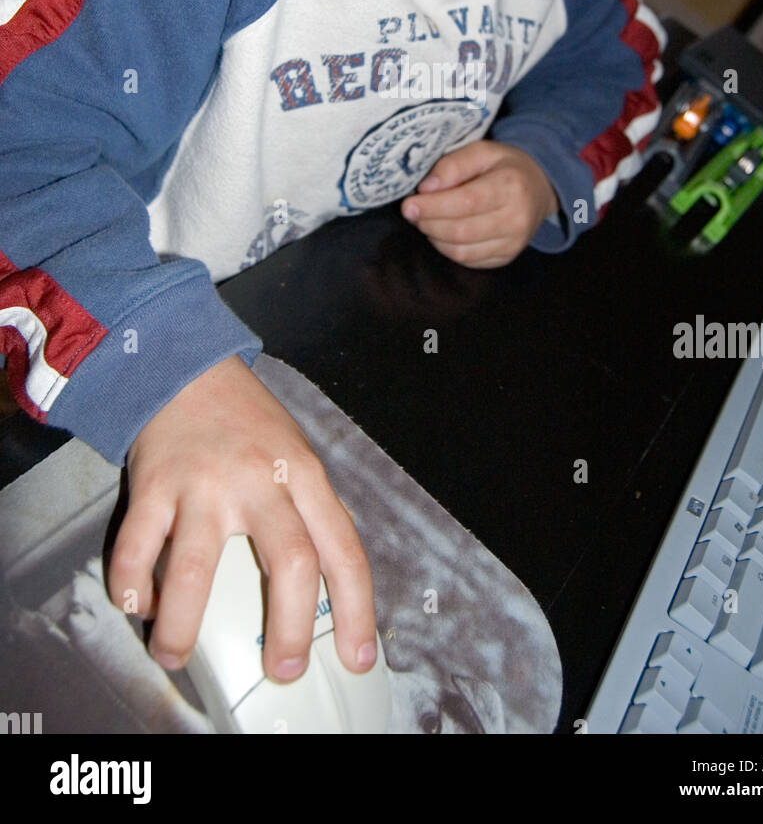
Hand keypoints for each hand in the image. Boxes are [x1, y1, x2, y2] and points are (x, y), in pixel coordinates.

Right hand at [107, 355, 376, 683]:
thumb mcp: (297, 456)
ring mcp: (203, 484)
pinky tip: (138, 605)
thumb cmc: (248, 423)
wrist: (187, 367)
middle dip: (288, 631)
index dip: (356, 608)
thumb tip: (323, 593)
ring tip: (176, 655)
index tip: (356, 656)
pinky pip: (135, 550)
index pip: (343, 549)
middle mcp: (260, 480)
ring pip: (195, 571)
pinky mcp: (153, 485)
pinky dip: (130, 589)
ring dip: (182, 627)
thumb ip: (308, 513)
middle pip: (289, 562)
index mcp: (304, 475)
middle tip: (282, 669)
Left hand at [400, 140, 558, 267]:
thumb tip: (426, 189)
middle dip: (428, 223)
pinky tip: (444, 232)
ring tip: (428, 220)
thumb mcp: (482, 150)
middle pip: (461, 231)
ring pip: (461, 251)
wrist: (539, 188)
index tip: (409, 205)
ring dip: (435, 237)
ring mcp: (514, 243)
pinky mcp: (506, 257)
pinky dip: (448, 248)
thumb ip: (453, 164)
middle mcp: (517, 219)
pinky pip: (468, 260)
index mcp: (511, 186)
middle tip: (413, 212)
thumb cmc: (505, 166)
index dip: (433, 207)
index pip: (466, 202)